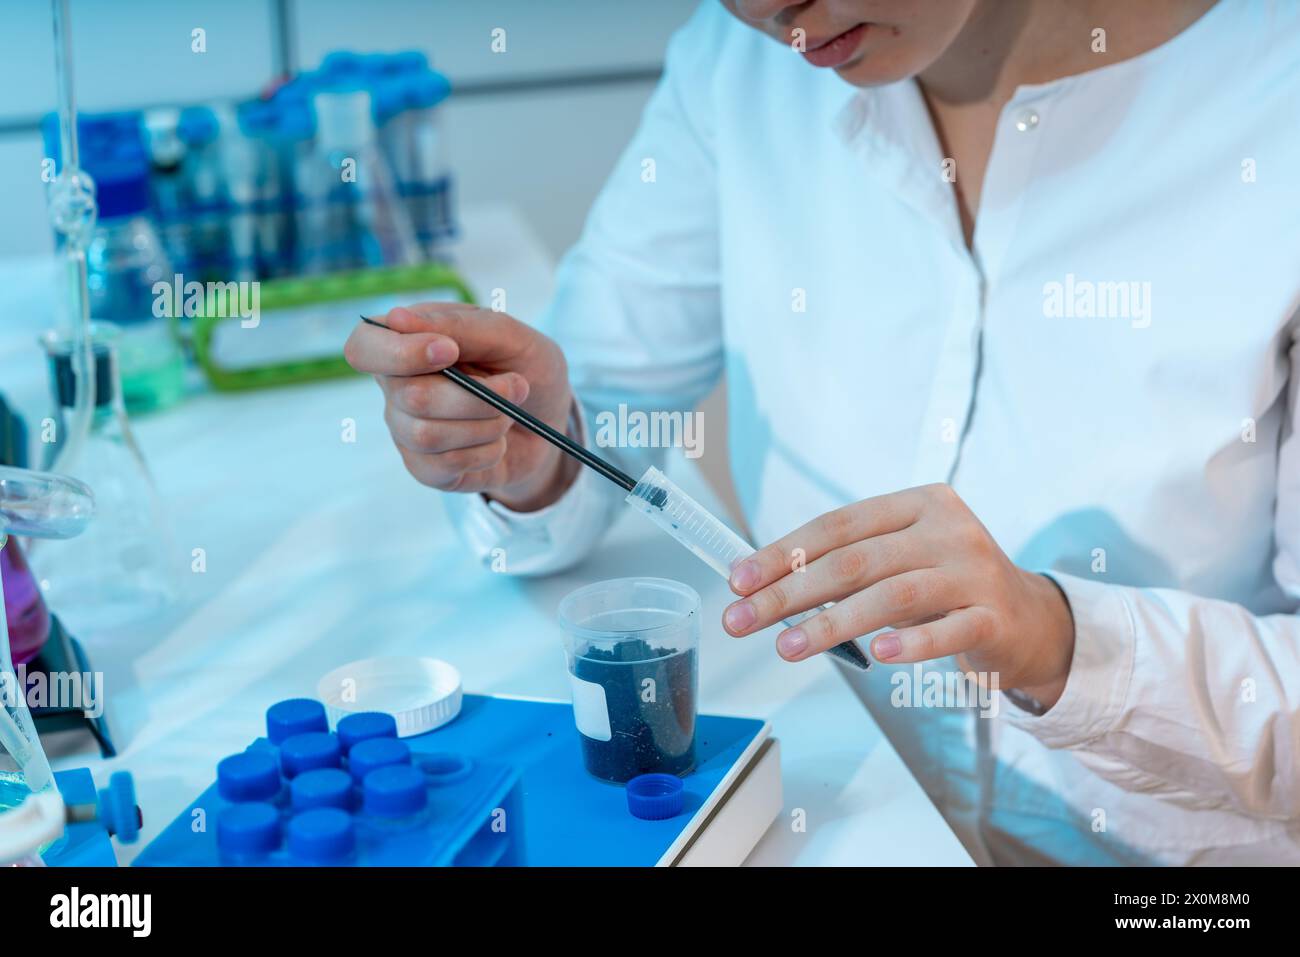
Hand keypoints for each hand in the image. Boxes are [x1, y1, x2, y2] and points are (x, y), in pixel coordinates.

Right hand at [343, 303, 576, 510]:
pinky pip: (444, 465)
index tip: (450, 351)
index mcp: (408, 342)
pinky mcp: (426, 467)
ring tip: (507, 414)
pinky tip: (496, 441)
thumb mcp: (510, 336)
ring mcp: (407, 431)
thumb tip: (396, 318)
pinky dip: (485, 452)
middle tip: (516, 385)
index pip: (365, 347)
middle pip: (410, 397)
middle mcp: (397, 387)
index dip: (400, 353)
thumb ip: (460, 326)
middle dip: (476, 396)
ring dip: (486, 425)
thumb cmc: (527, 368)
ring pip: (428, 435)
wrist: (552, 421)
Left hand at [722, 483, 1076, 706]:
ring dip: (832, 623)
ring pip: (893, 596)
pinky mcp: (995, 618)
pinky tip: (879, 656)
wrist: (1028, 619)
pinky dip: (912, 644)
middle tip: (741, 620)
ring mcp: (975, 573)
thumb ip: (848, 565)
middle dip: (789, 592)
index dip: (784, 551)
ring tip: (787, 647)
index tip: (738, 580)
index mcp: (918, 504)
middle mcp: (948, 530)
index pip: (837, 524)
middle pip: (856, 561)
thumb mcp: (901, 560)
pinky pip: (947, 632)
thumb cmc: (945, 586)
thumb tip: (764, 585)